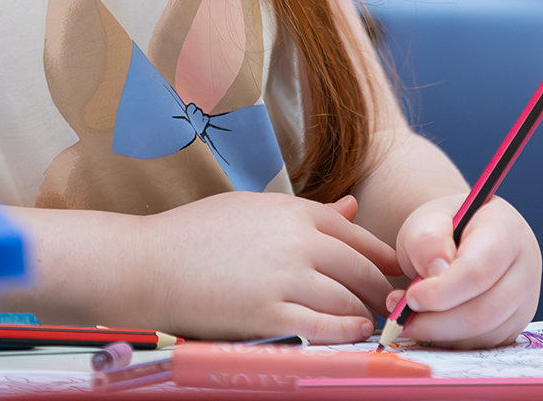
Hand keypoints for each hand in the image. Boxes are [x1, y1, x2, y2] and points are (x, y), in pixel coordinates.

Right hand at [134, 191, 402, 342]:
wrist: (148, 264)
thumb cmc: (196, 235)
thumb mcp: (253, 209)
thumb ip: (306, 212)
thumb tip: (351, 208)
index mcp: (293, 211)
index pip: (356, 234)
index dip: (381, 257)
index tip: (394, 272)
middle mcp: (296, 241)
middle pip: (360, 268)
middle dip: (381, 289)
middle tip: (393, 304)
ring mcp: (284, 278)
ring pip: (348, 299)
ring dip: (366, 313)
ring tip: (375, 322)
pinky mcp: (270, 315)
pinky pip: (326, 326)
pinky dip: (348, 331)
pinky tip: (355, 334)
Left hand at [391, 193, 540, 348]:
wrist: (461, 235)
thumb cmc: (445, 226)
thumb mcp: (428, 219)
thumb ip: (427, 240)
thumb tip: (436, 274)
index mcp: (507, 232)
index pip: (479, 272)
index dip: (441, 292)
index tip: (411, 297)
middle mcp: (525, 268)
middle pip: (484, 311)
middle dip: (436, 321)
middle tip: (401, 315)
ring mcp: (524, 301)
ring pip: (483, 334)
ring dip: (439, 334)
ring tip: (409, 315)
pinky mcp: (513, 325)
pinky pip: (482, 345)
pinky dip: (450, 341)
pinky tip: (429, 323)